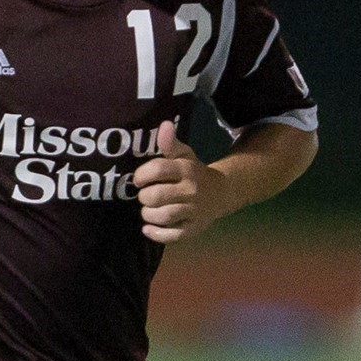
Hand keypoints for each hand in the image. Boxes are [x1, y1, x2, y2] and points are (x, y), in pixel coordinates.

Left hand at [131, 121, 225, 243]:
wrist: (221, 192)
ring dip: (149, 215)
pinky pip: (173, 235)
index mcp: (186, 170)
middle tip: (145, 197)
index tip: (139, 180)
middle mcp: (191, 190)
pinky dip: (157, 234)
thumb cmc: (193, 172)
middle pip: (157, 195)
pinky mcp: (194, 228)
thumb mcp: (184, 155)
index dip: (142, 175)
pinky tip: (148, 229)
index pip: (158, 169)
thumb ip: (170, 143)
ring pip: (164, 216)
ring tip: (147, 211)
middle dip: (144, 197)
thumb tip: (164, 125)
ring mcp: (194, 210)